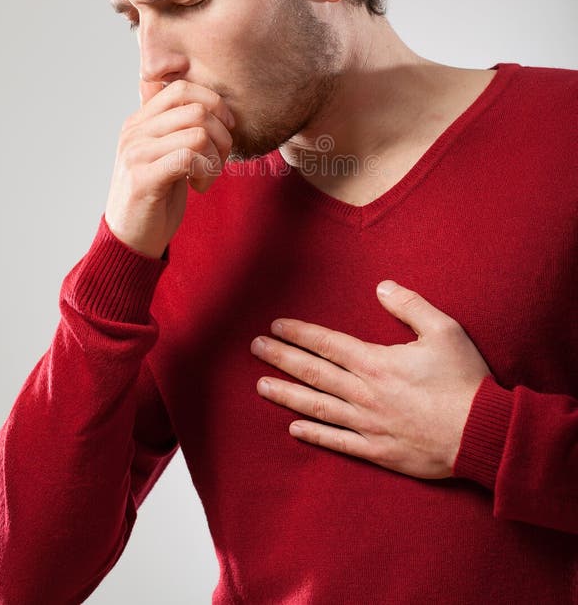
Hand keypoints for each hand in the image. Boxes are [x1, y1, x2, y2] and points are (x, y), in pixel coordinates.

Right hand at [104, 79, 234, 258]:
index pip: (181, 88)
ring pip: (198, 133)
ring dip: (215, 158)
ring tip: (207, 177)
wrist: (131, 239)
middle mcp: (134, 132)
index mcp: (139, 121)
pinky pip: (189, 158)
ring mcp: (135, 154)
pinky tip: (199, 187)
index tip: (226, 128)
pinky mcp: (143, 178)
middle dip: (222, 136)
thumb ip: (177, 128)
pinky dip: (206, 172)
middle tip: (219, 161)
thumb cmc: (157, 197)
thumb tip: (208, 103)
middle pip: (197, 110)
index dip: (214, 103)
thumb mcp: (165, 154)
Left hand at [250, 280, 491, 478]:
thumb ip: (410, 305)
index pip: (327, 344)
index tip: (275, 326)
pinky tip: (293, 428)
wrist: (483, 434)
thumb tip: (381, 286)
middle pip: (313, 372)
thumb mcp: (444, 330)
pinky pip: (338, 442)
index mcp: (376, 363)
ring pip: (317, 407)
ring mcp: (368, 424)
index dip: (299, 333)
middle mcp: (364, 393)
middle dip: (281, 358)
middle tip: (255, 349)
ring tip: (261, 386)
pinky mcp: (378, 451)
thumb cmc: (465, 380)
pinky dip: (314, 434)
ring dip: (286, 394)